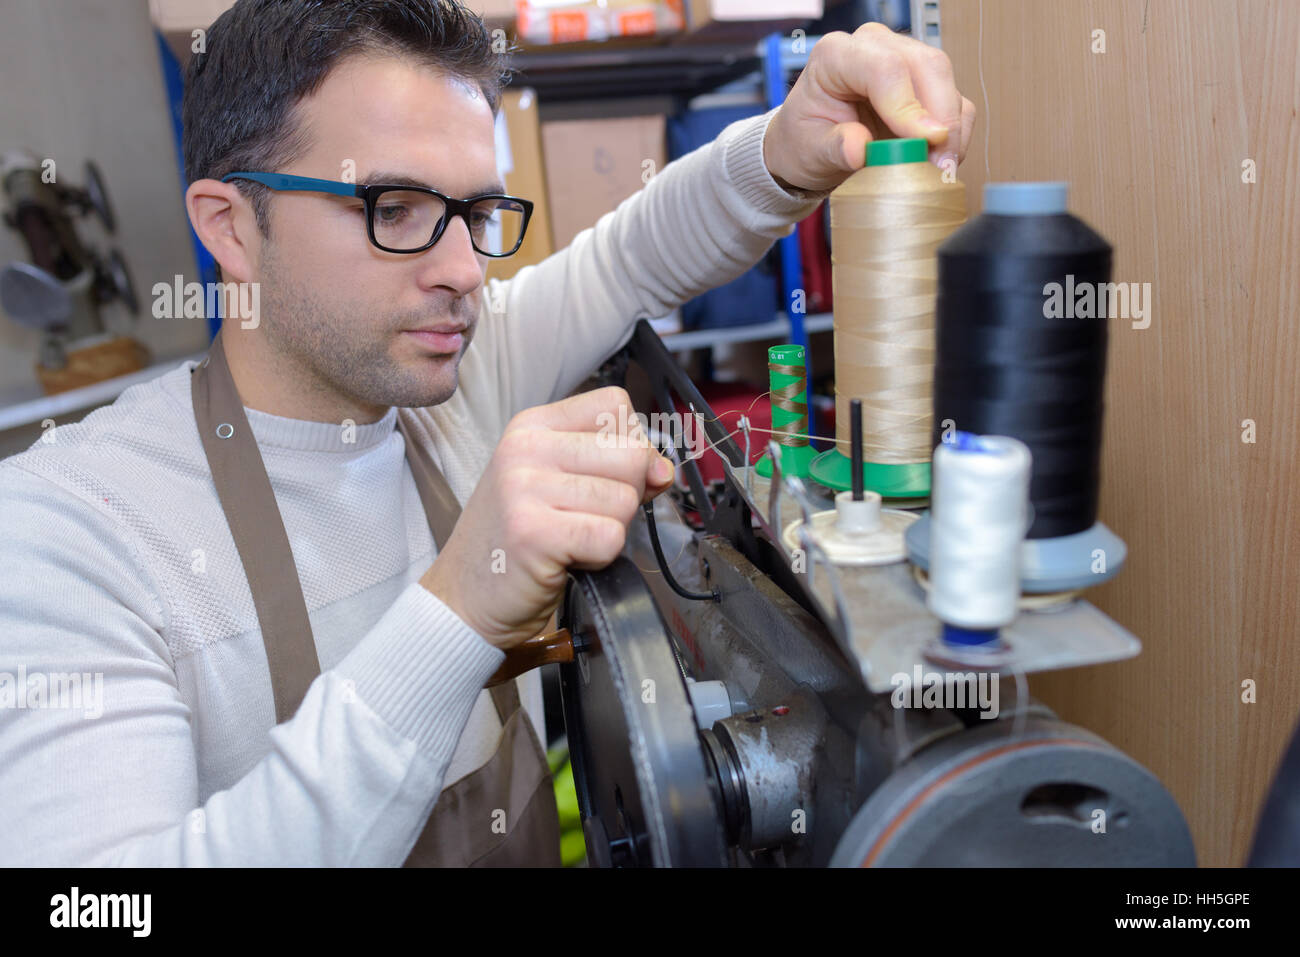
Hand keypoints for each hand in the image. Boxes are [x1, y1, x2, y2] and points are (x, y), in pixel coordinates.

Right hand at [420, 387, 674, 650]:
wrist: (465, 597)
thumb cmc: (517, 540)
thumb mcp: (561, 485)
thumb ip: (617, 467)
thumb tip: (663, 470)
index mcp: (532, 425)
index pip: (616, 406)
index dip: (630, 444)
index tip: (605, 477)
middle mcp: (525, 448)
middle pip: (631, 453)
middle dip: (625, 494)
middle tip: (583, 517)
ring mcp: (524, 488)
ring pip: (626, 498)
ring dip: (610, 530)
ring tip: (570, 538)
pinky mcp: (534, 532)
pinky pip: (610, 537)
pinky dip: (600, 557)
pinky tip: (568, 558)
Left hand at [763, 23, 976, 193]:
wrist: (813, 145)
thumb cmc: (805, 139)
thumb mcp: (809, 150)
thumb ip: (834, 148)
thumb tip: (861, 150)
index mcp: (836, 55)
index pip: (884, 68)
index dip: (909, 106)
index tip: (925, 142)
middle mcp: (875, 47)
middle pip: (927, 66)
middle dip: (941, 118)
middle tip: (940, 165)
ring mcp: (904, 60)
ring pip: (946, 83)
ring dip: (951, 131)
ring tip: (937, 170)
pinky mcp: (925, 84)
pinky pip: (956, 103)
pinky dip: (956, 135)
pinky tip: (938, 161)